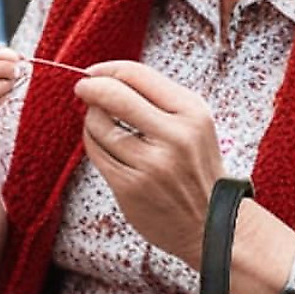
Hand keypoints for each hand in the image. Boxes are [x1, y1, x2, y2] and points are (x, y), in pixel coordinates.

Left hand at [74, 62, 224, 269]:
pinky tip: (100, 141)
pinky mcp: (130, 187)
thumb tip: (110, 78)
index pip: (138, 75)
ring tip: (98, 120)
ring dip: (90, 117)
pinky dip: (92, 141)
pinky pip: (96, 152)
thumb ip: (159, 100)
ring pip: (99, 125)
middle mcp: (174, 136)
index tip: (94, 72)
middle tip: (82, 88)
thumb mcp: (195, 125)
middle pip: (114, 96)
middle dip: (90, 87)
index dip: (108, 69)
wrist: (212, 224)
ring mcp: (150, 164)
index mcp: (192, 113)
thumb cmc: (197, 170)